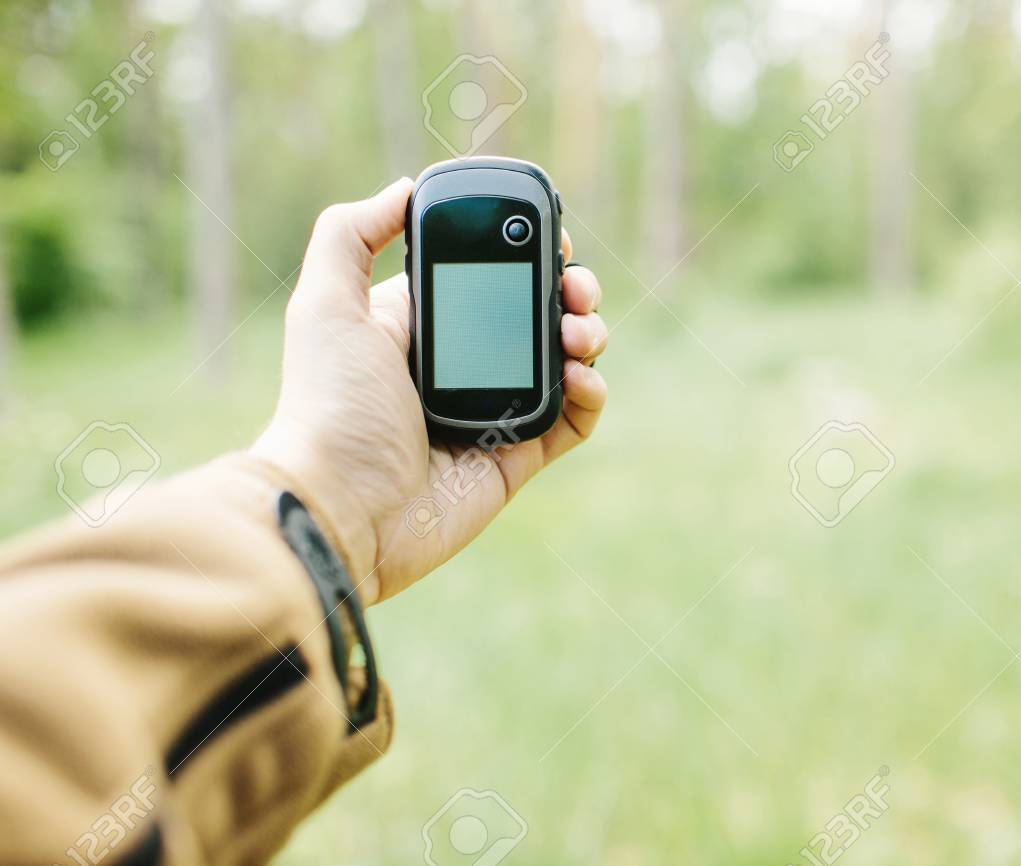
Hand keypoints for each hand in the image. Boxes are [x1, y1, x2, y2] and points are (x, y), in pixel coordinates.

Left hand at [252, 177, 607, 603]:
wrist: (343, 507)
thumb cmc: (329, 406)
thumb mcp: (325, 305)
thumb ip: (351, 235)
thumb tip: (403, 189)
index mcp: (421, 325)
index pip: (488, 277)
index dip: (524, 255)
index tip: (551, 240)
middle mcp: (461, 365)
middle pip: (537, 314)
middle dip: (569, 291)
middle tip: (576, 289)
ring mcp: (494, 411)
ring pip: (564, 362)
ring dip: (587, 336)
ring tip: (579, 336)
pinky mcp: (518, 458)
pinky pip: (573, 421)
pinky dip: (591, 395)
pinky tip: (581, 379)